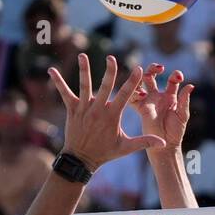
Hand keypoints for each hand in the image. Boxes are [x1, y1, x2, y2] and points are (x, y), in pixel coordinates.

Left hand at [48, 54, 164, 171]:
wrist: (81, 159)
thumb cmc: (105, 153)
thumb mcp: (126, 148)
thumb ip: (144, 142)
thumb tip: (163, 143)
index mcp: (112, 116)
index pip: (125, 95)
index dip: (133, 82)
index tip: (139, 69)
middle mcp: (98, 110)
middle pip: (105, 87)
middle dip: (109, 72)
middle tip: (111, 58)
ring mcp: (84, 109)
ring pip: (84, 86)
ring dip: (84, 70)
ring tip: (83, 55)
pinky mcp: (72, 110)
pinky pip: (64, 93)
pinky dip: (58, 81)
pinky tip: (51, 69)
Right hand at [130, 63, 193, 150]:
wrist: (166, 145)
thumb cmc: (176, 131)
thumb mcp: (182, 114)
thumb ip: (184, 100)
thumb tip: (191, 85)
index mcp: (170, 96)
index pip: (171, 80)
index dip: (175, 75)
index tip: (178, 76)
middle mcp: (158, 96)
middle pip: (152, 76)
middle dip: (154, 68)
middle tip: (160, 68)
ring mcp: (148, 101)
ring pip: (141, 83)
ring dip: (142, 76)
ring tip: (147, 75)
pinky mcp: (141, 108)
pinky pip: (133, 98)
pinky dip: (134, 93)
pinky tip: (141, 93)